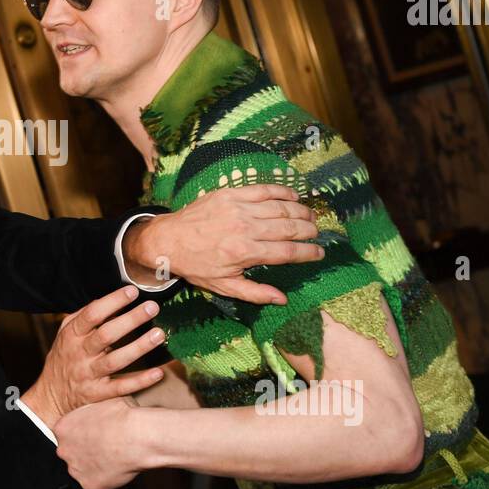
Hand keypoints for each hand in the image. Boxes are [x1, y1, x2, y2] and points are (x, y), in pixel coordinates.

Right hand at [21, 286, 167, 429]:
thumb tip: (108, 300)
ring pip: (116, 361)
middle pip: (106, 335)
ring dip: (139, 348)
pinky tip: (158, 372)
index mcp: (72, 335)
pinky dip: (140, 381)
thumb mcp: (66, 332)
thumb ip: (84, 315)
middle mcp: (80, 354)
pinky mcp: (98, 393)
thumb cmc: (64, 356)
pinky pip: (121, 388)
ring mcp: (89, 375)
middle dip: (131, 320)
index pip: (92, 315)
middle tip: (152, 308)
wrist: (51, 394)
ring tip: (159, 335)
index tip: (132, 291)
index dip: (112, 302)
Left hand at [55, 397, 147, 488]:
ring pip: (83, 470)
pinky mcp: (91, 486)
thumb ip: (90, 412)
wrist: (137, 436)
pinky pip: (97, 484)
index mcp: (63, 428)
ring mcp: (77, 470)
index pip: (66, 434)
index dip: (82, 434)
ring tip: (114, 458)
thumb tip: (96, 413)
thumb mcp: (101, 401)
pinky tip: (119, 468)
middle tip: (105, 447)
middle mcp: (64, 451)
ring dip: (95, 466)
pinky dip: (106, 479)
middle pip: (71, 453)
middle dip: (85, 452)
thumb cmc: (123, 416)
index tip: (95, 434)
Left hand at [124, 185, 321, 303]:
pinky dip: (282, 191)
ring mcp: (238, 208)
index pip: (288, 252)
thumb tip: (282, 300)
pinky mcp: (231, 193)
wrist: (169, 240)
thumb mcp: (224, 286)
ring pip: (280, 207)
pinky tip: (293, 196)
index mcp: (245, 253)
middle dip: (309, 230)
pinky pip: (263, 189)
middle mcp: (245, 228)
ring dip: (301, 211)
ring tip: (310, 216)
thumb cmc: (197, 265)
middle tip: (317, 234)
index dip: (308, 253)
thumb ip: (255, 292)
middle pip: (289, 227)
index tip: (320, 253)